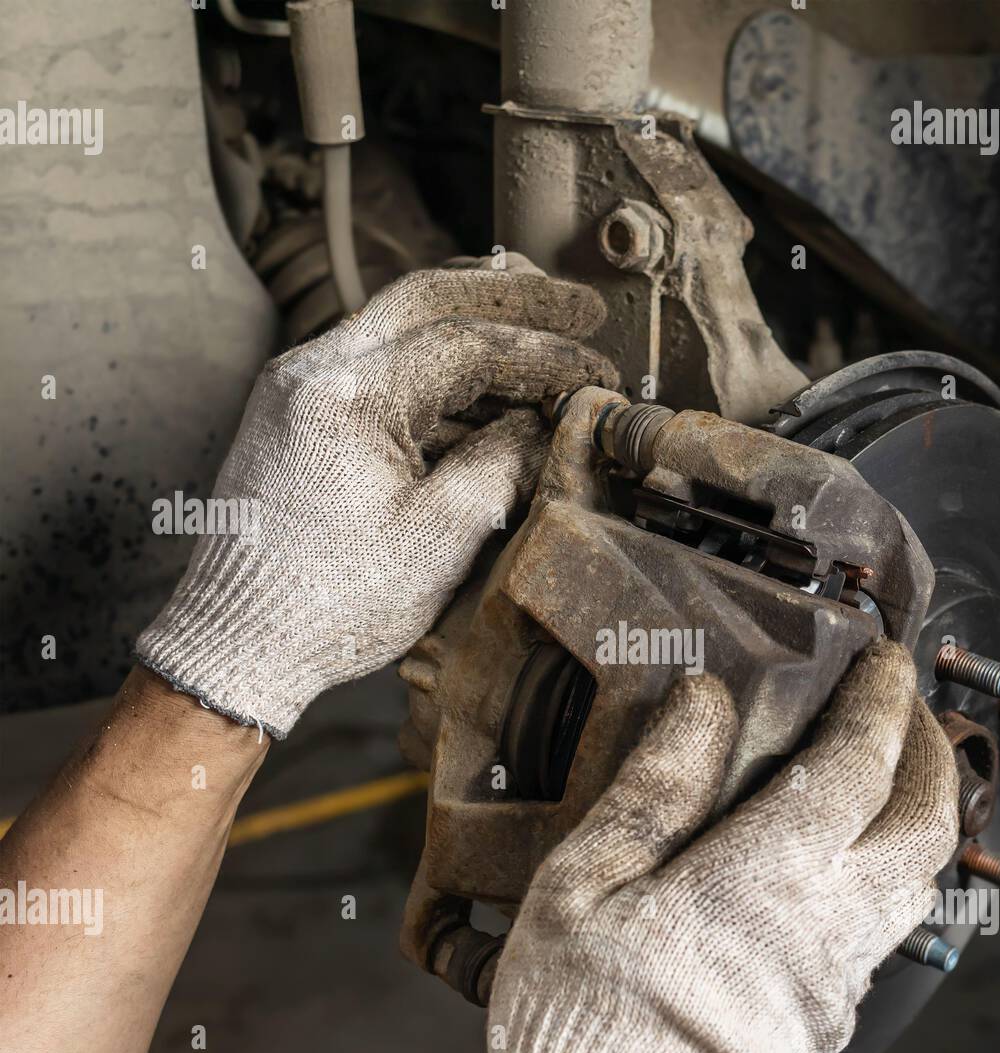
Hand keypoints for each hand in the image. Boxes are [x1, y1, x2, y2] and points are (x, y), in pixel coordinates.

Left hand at [136, 264, 615, 737]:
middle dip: (510, 298)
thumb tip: (545, 425)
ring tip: (543, 349)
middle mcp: (310, 370)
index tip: (595, 369)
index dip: (544, 354)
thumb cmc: (330, 603)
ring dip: (475, 336)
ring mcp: (298, 390)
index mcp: (342, 392)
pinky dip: (438, 378)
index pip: (465, 343)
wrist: (239, 643)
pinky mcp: (299, 419)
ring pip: (401, 331)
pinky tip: (486, 398)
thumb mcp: (440, 536)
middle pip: (425, 301)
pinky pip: (380, 373)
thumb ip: (503, 463)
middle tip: (578, 309)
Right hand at [481, 640, 958, 1052]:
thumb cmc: (583, 1011)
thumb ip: (656, 784)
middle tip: (903, 708)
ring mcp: (837, 977)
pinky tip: (848, 860)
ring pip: (918, 880)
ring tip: (891, 772)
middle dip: (929, 752)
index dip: (880, 701)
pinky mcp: (828, 1017)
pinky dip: (890, 871)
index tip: (884, 658)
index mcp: (766, 877)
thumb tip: (704, 699)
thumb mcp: (586, 880)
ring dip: (921, 813)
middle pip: (925, 822)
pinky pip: (886, 929)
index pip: (859, 764)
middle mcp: (826, 924)